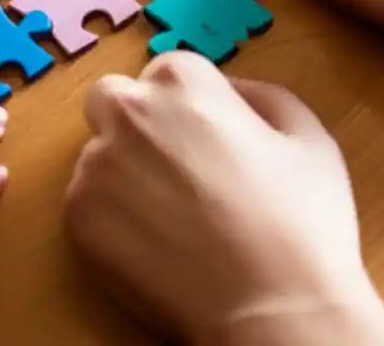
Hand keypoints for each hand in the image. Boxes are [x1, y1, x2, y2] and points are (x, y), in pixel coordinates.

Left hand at [66, 52, 383, 343]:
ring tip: (176, 220)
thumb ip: (260, 95)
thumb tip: (230, 92)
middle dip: (136, 124)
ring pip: (99, 156)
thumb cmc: (300, 222)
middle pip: (114, 101)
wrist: (272, 310)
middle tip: (179, 171)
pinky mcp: (78, 218)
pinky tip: (159, 247)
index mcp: (182, 81)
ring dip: (125, 175)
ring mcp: (96, 166)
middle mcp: (128, 113)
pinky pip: (89, 205)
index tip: (210, 140)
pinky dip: (115, 220)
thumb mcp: (306, 134)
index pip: (167, 73)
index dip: (190, 107)